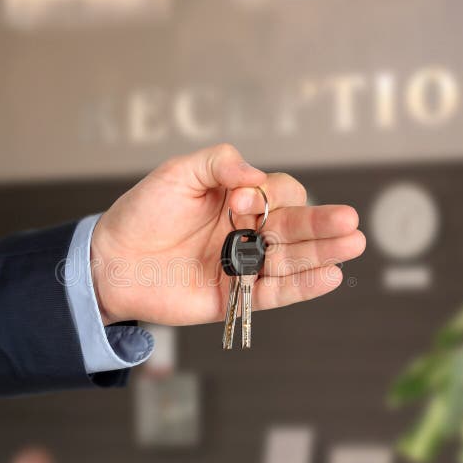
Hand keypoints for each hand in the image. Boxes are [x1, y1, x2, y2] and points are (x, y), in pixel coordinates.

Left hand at [91, 144, 365, 325]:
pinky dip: (301, 287)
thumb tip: (257, 178)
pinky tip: (329, 276)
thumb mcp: (178, 174)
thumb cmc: (142, 212)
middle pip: (294, 226)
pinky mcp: (234, 297)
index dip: (270, 196)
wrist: (110, 261)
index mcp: (237, 200)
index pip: (277, 193)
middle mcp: (246, 231)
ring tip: (352, 244)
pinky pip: (274, 293)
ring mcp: (242, 265)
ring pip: (290, 259)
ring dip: (322, 253)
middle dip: (321, 224)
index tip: (242, 201)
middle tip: (349, 222)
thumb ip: (219, 164)